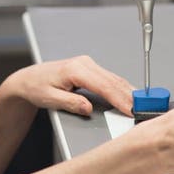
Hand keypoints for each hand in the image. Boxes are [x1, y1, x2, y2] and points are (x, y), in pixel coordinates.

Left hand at [7, 55, 134, 116]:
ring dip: (128, 92)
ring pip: (113, 79)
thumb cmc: (37, 87)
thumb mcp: (49, 99)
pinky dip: (121, 88)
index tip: (131, 109)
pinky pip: (109, 79)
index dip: (119, 99)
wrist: (29, 79)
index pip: (103, 86)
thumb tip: (88, 108)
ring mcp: (88, 64)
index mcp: (75, 70)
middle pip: (112, 81)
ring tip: (141, 105)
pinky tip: (130, 96)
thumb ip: (70, 103)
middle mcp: (84, 64)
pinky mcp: (90, 68)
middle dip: (129, 96)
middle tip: (144, 110)